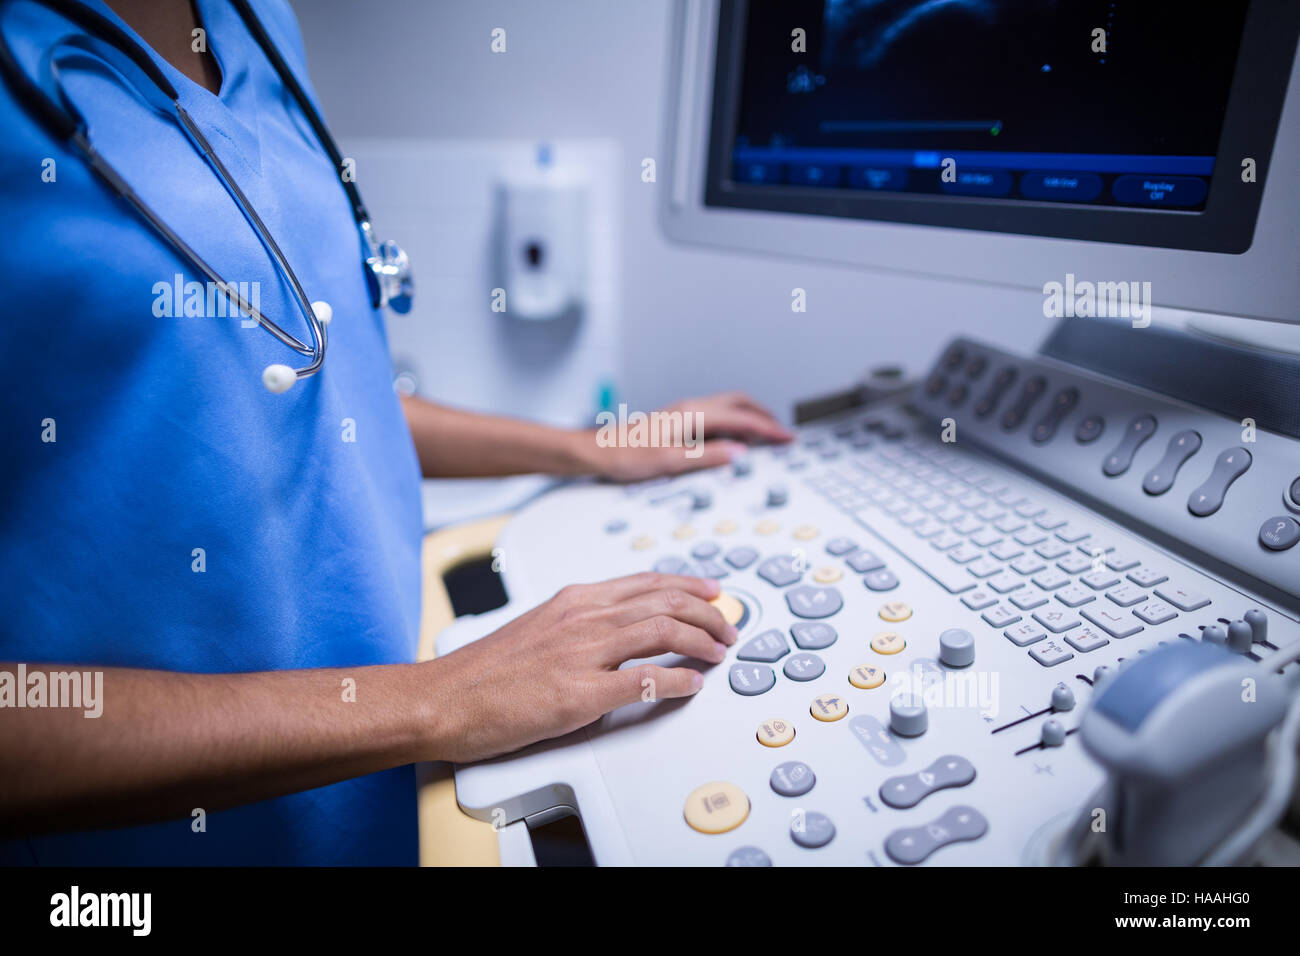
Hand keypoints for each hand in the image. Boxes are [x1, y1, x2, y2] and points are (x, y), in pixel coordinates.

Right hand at [432, 573, 735, 762]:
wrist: (443, 699)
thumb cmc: (483, 673)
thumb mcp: (538, 629)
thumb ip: (578, 625)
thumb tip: (615, 634)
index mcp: (573, 601)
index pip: (645, 582)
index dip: (687, 585)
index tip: (712, 593)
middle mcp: (582, 618)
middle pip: (663, 600)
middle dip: (706, 612)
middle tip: (727, 626)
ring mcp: (582, 653)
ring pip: (661, 630)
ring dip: (701, 640)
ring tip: (718, 652)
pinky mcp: (579, 692)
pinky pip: (645, 678)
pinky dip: (677, 680)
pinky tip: (691, 685)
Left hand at [587, 391, 793, 481]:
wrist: (596, 451)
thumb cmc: (625, 455)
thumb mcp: (668, 462)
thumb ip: (706, 457)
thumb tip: (738, 453)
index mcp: (692, 415)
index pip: (741, 419)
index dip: (768, 429)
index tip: (787, 438)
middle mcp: (690, 409)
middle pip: (739, 403)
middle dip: (765, 416)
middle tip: (783, 434)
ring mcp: (684, 414)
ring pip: (728, 408)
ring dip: (750, 418)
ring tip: (766, 436)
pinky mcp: (679, 422)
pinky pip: (716, 417)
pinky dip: (735, 424)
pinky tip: (734, 439)